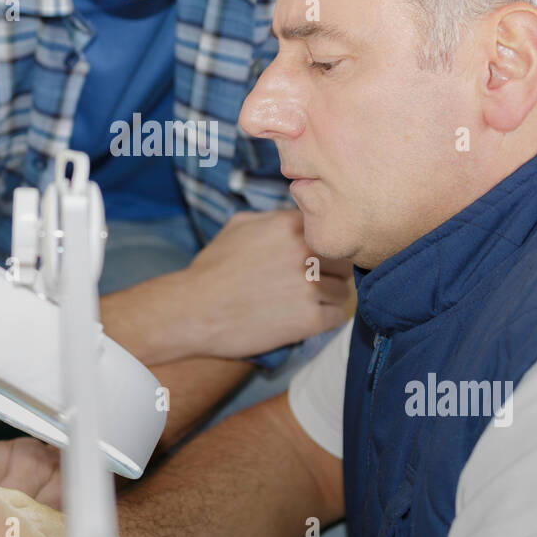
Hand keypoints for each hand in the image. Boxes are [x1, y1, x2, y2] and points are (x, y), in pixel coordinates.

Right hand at [178, 209, 351, 359]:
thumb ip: (274, 217)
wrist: (193, 309)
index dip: (325, 246)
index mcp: (291, 226)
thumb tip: (296, 217)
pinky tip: (303, 318)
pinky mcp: (309, 319)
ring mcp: (310, 286)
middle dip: (331, 272)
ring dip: (327, 298)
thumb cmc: (213, 268)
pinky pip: (336, 317)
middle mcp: (306, 252)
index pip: (332, 232)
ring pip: (341, 291)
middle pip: (343, 262)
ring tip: (303, 303)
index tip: (317, 258)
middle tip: (313, 282)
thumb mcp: (238, 226)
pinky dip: (323, 319)